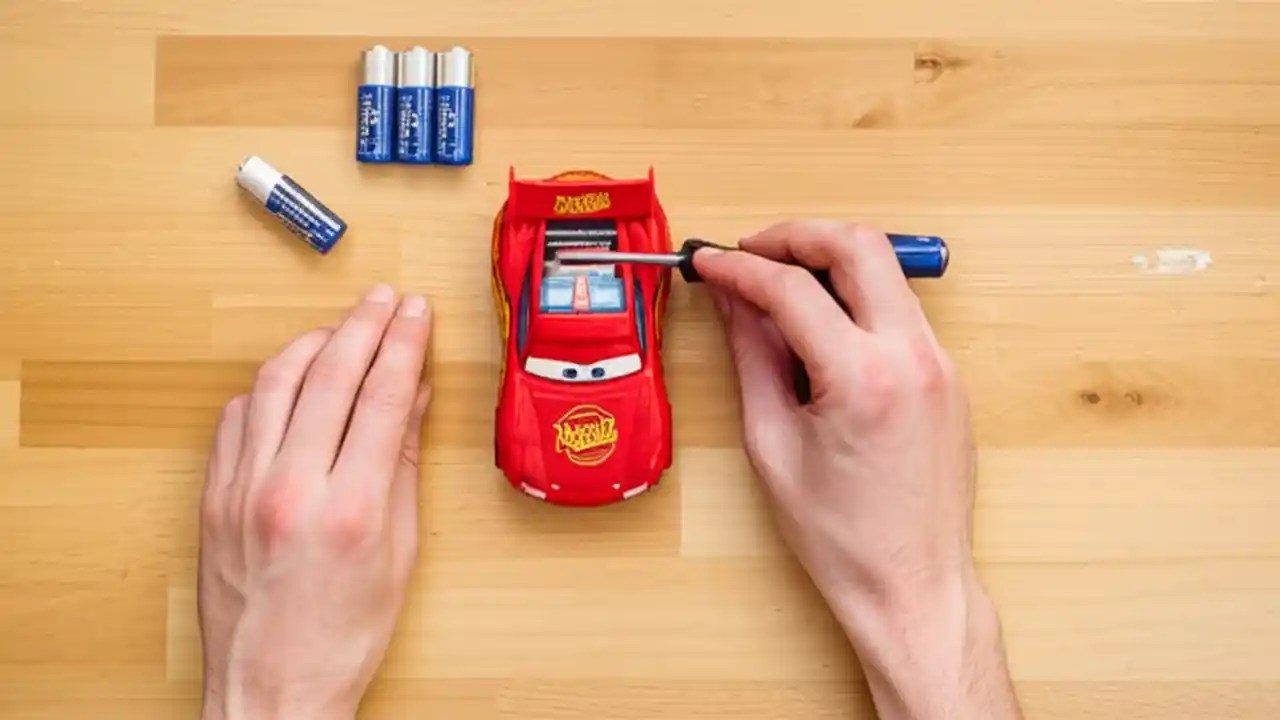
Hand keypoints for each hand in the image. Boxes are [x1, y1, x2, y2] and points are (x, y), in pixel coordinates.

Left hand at [199, 285, 431, 719]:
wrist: (270, 691)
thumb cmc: (343, 638)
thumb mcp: (399, 553)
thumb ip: (404, 466)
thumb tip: (413, 400)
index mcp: (352, 508)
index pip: (383, 395)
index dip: (404, 342)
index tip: (416, 312)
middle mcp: (291, 490)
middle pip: (330, 376)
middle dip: (363, 326)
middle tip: (384, 300)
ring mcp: (242, 491)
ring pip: (273, 384)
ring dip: (311, 345)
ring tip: (339, 330)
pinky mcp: (212, 499)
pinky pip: (234, 419)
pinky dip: (265, 388)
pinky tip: (289, 382)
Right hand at [695, 222, 1019, 719]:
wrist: (912, 585)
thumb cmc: (843, 537)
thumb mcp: (773, 444)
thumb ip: (753, 358)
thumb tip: (735, 302)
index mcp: (863, 378)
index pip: (791, 287)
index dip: (739, 267)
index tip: (709, 262)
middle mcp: (913, 357)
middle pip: (859, 246)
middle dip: (796, 235)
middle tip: (750, 250)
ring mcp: (940, 364)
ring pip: (886, 272)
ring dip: (830, 262)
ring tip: (778, 287)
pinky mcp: (948, 377)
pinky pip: (900, 310)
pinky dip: (857, 298)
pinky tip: (820, 324)